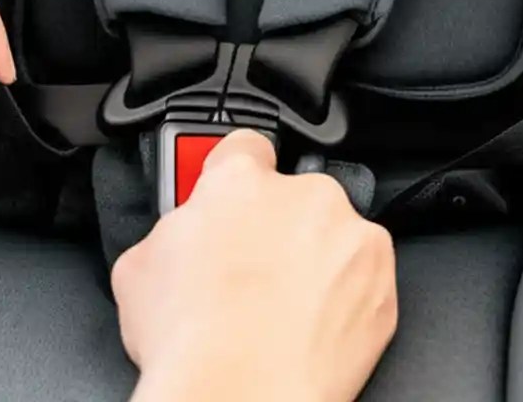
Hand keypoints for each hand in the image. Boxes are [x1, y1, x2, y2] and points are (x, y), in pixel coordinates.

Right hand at [112, 131, 397, 401]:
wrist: (240, 396)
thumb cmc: (191, 342)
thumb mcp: (138, 267)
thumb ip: (170, 232)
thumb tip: (176, 240)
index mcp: (240, 181)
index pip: (244, 147)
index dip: (234, 172)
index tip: (233, 195)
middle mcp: (304, 197)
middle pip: (294, 195)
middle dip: (276, 226)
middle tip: (250, 273)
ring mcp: (351, 238)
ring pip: (334, 235)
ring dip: (315, 260)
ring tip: (280, 310)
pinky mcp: (383, 285)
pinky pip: (364, 278)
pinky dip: (346, 298)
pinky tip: (308, 328)